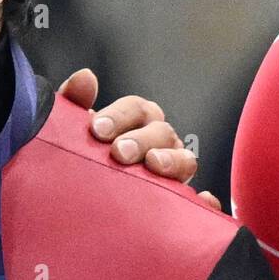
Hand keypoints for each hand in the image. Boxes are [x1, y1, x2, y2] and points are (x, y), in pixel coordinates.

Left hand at [58, 68, 221, 212]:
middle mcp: (159, 142)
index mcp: (136, 121)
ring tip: (153, 165)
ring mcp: (174, 171)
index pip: (136, 108)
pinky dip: (205, 201)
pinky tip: (202, 201)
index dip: (119, 115)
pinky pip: (201, 202)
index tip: (97, 129)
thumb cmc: (84, 156)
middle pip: (161, 132)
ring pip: (186, 160)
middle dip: (140, 140)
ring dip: (172, 162)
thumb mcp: (73, 131)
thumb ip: (74, 101)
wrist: (84, 200)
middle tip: (119, 152)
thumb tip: (85, 78)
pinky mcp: (181, 202)